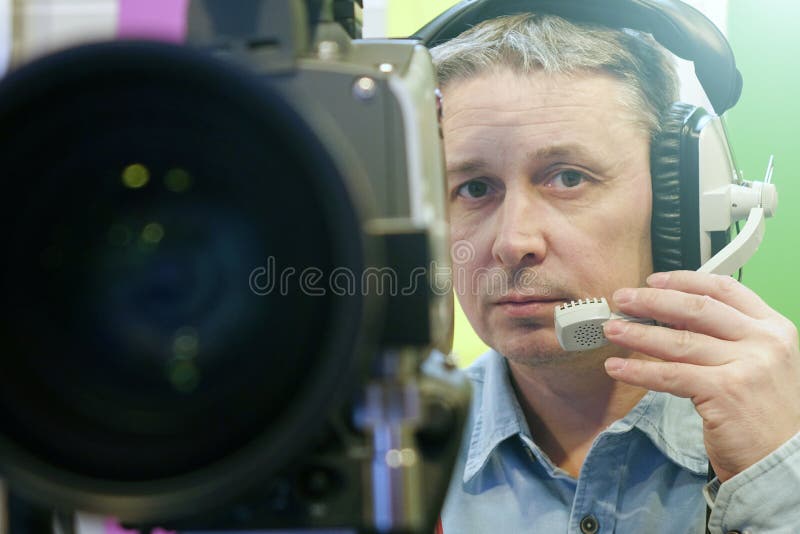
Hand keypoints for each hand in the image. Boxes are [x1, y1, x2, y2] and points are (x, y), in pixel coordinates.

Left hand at [602, 270, 799, 481]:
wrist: (784, 461)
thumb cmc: (763, 413)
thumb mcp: (756, 363)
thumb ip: (725, 337)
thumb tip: (670, 316)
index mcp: (772, 328)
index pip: (724, 289)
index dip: (684, 281)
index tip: (653, 281)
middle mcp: (763, 342)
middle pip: (696, 309)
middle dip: (652, 301)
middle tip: (622, 300)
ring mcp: (745, 366)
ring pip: (679, 341)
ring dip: (637, 334)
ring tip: (612, 329)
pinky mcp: (724, 392)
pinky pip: (670, 375)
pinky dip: (638, 370)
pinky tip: (617, 368)